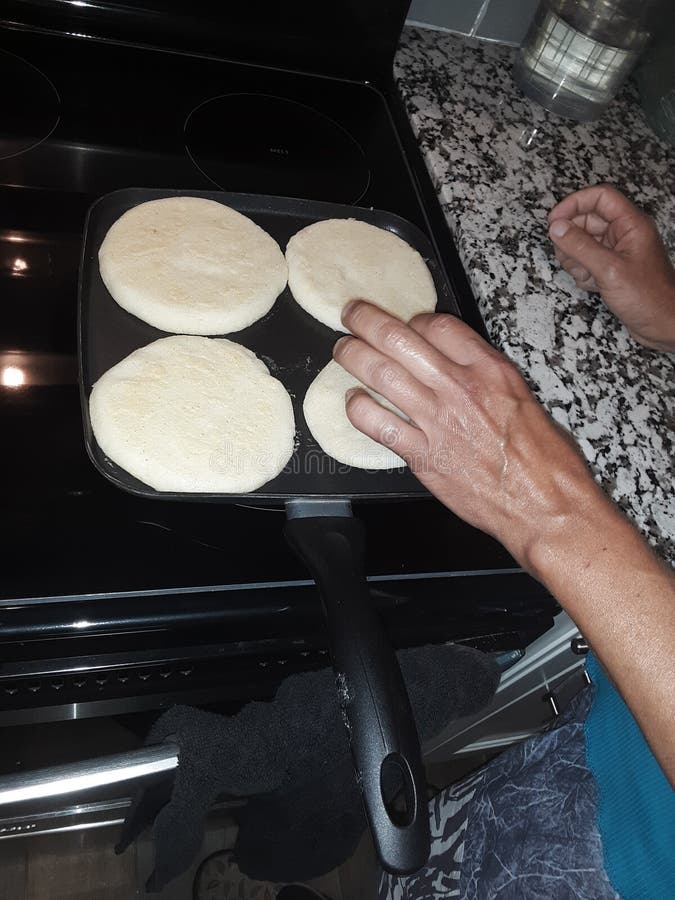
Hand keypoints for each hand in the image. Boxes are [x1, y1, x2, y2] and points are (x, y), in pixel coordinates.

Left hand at [334, 301, 603, 572]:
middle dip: (367, 321)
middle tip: (352, 314)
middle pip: (399, 338)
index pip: (438, 325)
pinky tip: (353, 402)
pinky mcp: (422, 455)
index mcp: (490, 370)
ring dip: (354, 356)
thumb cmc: (547, 460)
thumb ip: (488, 380)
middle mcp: (459, 388)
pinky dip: (358, 409)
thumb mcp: (525, 399)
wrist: (546, 506)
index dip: (415, 320)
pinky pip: (377, 424)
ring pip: (381, 374)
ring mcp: (437, 421)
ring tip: (343, 350)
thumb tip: (461, 371)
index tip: (407, 325)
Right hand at [548, 184, 674, 351]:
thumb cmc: (648, 298)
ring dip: (575, 258)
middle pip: (587, 220)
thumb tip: (556, 228)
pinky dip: (582, 272)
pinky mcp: (612, 268)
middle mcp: (624, 234)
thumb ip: (580, 246)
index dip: (574, 204)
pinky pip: (587, 261)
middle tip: (567, 256)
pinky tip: (592, 285)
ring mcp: (617, 251)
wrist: (663, 325)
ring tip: (585, 275)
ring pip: (583, 242)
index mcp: (631, 225)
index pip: (600, 197)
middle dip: (572, 238)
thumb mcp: (609, 270)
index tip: (554, 221)